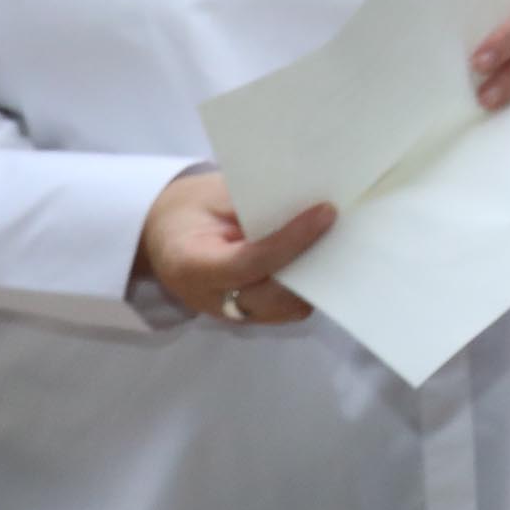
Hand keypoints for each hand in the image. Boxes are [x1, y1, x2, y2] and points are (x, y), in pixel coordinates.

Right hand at [137, 169, 332, 325]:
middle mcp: (210, 299)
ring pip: (284, 308)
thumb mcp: (214, 194)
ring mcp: (229, 313)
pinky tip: (324, 256)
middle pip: (271, 296)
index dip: (290, 241)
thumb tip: (308, 199)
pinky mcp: (248, 315)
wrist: (166, 235)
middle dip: (310, 265)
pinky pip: (285, 308)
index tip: (326, 213)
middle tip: (343, 228)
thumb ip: (254, 204)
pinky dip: (307, 286)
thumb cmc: (193, 208)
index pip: (248, 262)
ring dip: (314, 279)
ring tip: (340, 240)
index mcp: (191, 264)